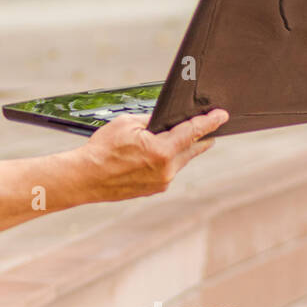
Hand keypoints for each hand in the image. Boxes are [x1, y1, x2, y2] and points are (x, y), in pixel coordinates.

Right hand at [81, 108, 227, 201]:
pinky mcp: (153, 189)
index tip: (222, 116)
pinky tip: (157, 155)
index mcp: (162, 151)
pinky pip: (168, 172)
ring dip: (182, 150)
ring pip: (180, 161)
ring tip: (178, 139)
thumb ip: (151, 122)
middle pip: (193, 149)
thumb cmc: (101, 150)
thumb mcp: (126, 123)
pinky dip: (167, 161)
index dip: (210, 122)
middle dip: (201, 137)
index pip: (193, 132)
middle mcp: (166, 170)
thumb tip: (163, 122)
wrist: (84, 178)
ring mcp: (161, 182)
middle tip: (210, 129)